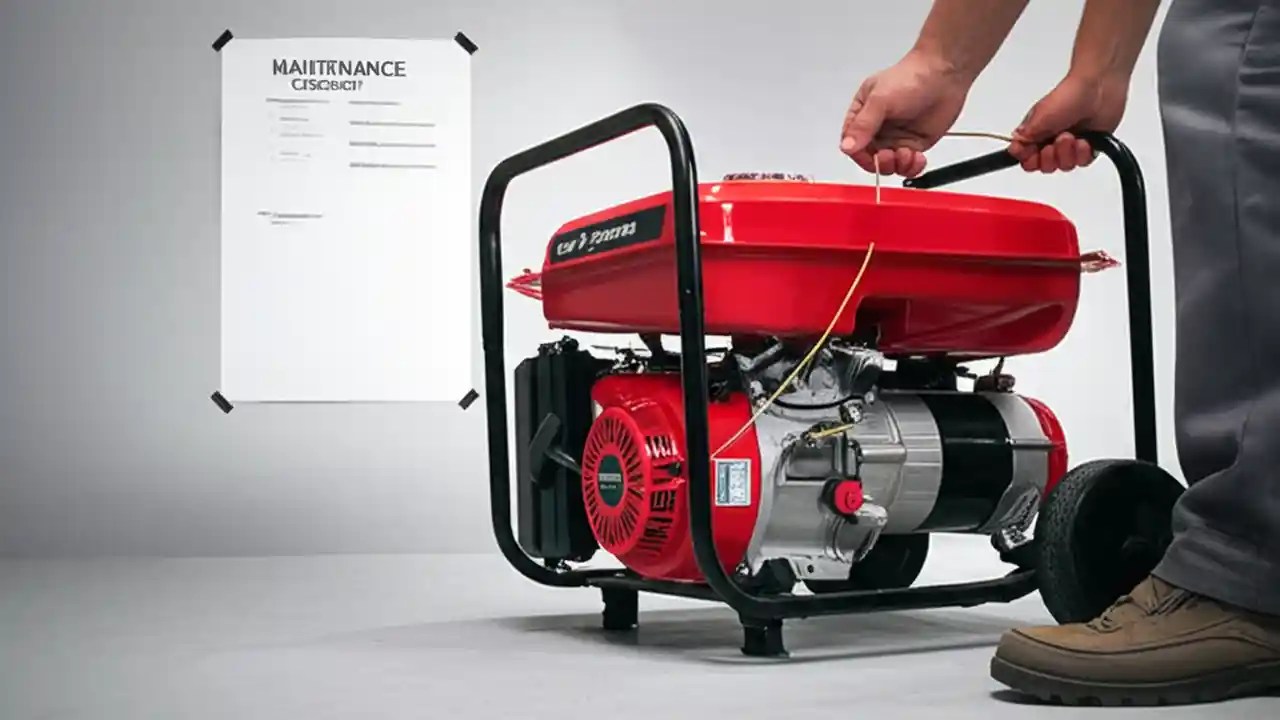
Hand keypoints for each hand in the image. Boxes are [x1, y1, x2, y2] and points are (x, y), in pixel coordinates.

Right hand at [840, 51, 971, 177]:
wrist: (944, 74)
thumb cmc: (911, 77)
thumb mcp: (880, 100)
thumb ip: (863, 124)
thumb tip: (847, 146)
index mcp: (862, 115)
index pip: (852, 143)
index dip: (859, 153)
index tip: (871, 155)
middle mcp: (877, 129)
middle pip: (869, 159)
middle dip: (880, 163)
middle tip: (890, 155)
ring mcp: (896, 138)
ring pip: (889, 165)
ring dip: (898, 166)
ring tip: (907, 155)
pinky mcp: (914, 144)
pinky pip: (908, 166)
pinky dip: (912, 168)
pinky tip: (918, 158)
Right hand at [1008, 72, 1128, 172]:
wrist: (1099, 89)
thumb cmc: (1070, 96)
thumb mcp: (1040, 117)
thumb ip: (1024, 137)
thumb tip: (1014, 147)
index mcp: (1036, 132)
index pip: (1025, 158)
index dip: (1028, 160)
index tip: (1033, 153)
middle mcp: (1051, 140)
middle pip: (1044, 166)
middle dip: (1050, 158)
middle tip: (1054, 143)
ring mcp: (1070, 144)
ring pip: (1064, 166)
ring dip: (1067, 153)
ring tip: (1071, 137)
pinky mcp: (1088, 147)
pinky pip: (1082, 162)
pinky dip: (1083, 154)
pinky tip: (1084, 140)